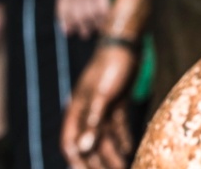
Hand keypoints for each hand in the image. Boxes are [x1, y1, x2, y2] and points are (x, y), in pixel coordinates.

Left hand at [57, 0, 115, 37]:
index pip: (62, 11)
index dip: (65, 22)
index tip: (68, 31)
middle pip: (77, 16)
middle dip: (80, 27)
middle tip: (84, 34)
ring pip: (90, 15)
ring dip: (93, 24)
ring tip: (95, 30)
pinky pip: (103, 8)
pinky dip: (104, 17)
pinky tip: (106, 20)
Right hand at [63, 42, 135, 168]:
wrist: (126, 43)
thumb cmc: (110, 66)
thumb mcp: (101, 95)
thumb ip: (92, 122)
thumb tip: (83, 147)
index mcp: (76, 111)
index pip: (70, 143)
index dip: (77, 161)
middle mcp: (87, 113)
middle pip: (89, 145)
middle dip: (98, 163)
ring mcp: (101, 110)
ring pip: (105, 139)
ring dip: (113, 155)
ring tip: (124, 167)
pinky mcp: (116, 105)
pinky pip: (117, 128)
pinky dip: (123, 140)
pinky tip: (130, 150)